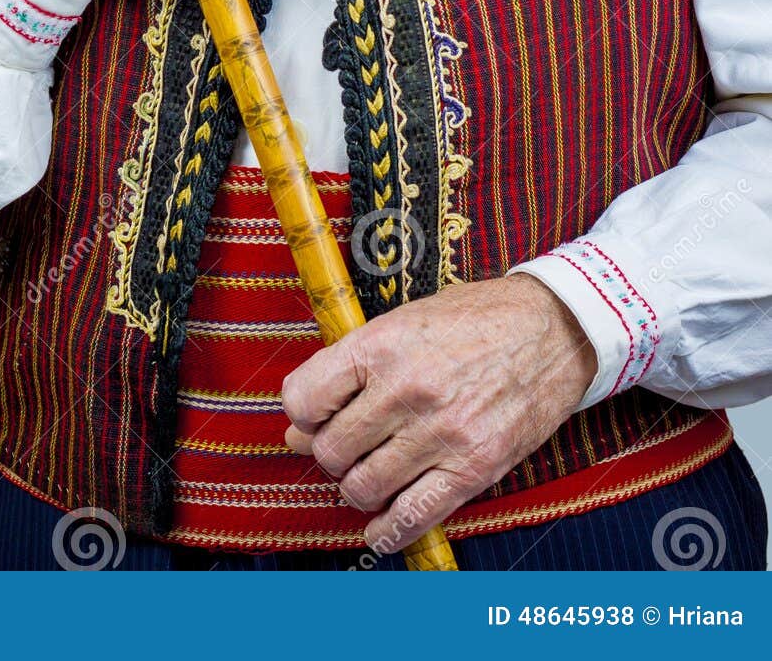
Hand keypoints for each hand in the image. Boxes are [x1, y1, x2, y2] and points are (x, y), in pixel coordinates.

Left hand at [280, 273, 596, 553]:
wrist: (553, 328)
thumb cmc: (475, 320)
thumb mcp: (404, 324)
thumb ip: (349, 372)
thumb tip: (298, 430)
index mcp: (382, 344)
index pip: (304, 398)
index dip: (303, 414)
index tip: (315, 417)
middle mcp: (406, 390)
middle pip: (331, 450)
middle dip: (331, 454)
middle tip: (348, 446)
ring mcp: (441, 432)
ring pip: (363, 488)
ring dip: (358, 488)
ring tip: (371, 473)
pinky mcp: (474, 467)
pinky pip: (413, 516)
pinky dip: (387, 532)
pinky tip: (380, 527)